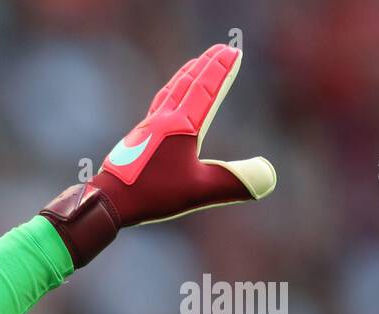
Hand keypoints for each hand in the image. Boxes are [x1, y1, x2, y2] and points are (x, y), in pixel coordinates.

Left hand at [40, 43, 276, 266]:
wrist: (108, 200)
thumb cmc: (152, 193)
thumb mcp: (199, 190)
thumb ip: (233, 182)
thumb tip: (269, 176)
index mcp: (182, 126)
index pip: (206, 90)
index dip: (221, 71)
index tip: (233, 52)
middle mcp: (163, 120)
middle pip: (187, 84)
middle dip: (206, 66)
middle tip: (219, 49)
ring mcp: (147, 128)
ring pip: (169, 93)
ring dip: (186, 76)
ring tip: (195, 65)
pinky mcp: (136, 140)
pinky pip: (156, 107)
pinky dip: (168, 94)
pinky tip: (166, 103)